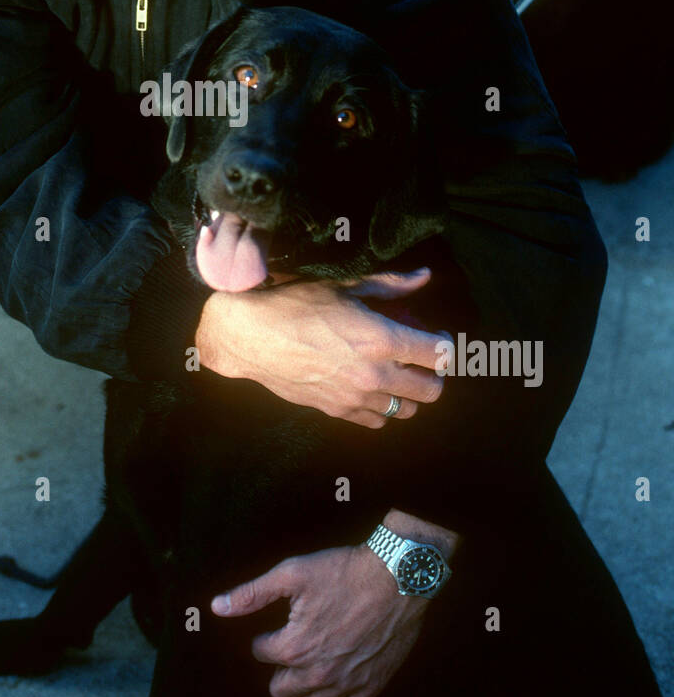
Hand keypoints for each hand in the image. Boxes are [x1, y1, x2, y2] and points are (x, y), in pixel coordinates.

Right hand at [195, 268, 449, 426]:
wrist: (250, 335)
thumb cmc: (295, 302)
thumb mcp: (344, 285)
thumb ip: (390, 284)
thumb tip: (424, 275)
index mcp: (382, 339)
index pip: (440, 355)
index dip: (446, 345)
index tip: (437, 335)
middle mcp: (375, 374)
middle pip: (432, 391)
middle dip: (433, 374)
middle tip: (421, 358)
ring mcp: (356, 397)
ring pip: (407, 410)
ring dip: (408, 393)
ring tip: (396, 374)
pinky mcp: (336, 410)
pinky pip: (376, 421)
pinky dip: (382, 408)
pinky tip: (371, 388)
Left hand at [212, 508, 457, 696]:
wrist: (397, 576)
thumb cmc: (344, 571)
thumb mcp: (292, 573)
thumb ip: (252, 594)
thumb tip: (217, 607)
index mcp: (294, 646)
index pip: (261, 654)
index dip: (264, 638)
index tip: (275, 626)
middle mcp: (317, 672)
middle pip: (280, 688)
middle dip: (279, 669)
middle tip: (290, 649)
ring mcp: (346, 682)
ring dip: (305, 691)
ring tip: (310, 667)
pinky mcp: (373, 684)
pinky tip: (340, 682)